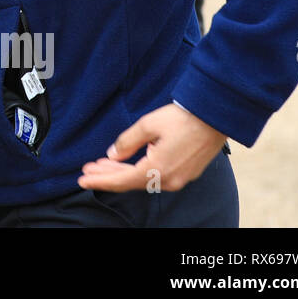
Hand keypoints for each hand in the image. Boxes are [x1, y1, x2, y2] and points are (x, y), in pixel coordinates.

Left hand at [79, 103, 226, 192]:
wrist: (215, 116)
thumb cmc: (183, 118)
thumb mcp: (147, 125)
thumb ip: (127, 142)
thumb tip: (112, 155)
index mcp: (158, 169)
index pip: (122, 180)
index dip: (100, 180)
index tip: (82, 180)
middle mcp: (169, 179)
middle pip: (131, 182)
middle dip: (107, 175)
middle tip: (88, 170)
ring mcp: (179, 178)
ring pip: (142, 179)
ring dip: (121, 172)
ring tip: (102, 165)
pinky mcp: (185, 172)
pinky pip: (155, 176)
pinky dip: (137, 170)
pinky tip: (126, 163)